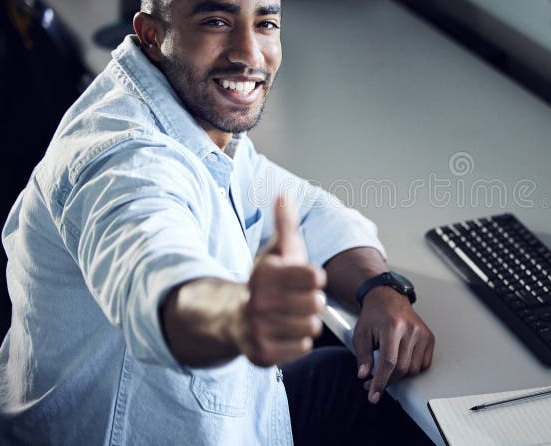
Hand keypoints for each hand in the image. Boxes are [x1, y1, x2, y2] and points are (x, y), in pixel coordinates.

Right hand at [233, 195, 326, 366]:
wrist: (234, 317)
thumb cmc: (267, 281)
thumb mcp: (277, 251)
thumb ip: (285, 224)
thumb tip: (283, 195)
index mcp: (264, 274)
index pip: (316, 277)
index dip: (314, 277)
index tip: (303, 278)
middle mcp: (257, 302)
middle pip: (316, 304)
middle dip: (311, 301)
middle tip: (296, 300)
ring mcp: (257, 330)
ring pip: (311, 328)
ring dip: (306, 322)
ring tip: (291, 316)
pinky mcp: (261, 355)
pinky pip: (302, 348)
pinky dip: (298, 341)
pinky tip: (285, 332)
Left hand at [353, 286, 434, 403]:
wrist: (389, 298)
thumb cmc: (374, 316)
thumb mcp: (361, 334)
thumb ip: (363, 356)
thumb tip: (364, 376)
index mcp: (393, 326)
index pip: (388, 362)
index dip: (380, 382)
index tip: (373, 396)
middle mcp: (411, 330)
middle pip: (402, 368)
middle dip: (387, 381)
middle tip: (372, 385)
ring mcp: (422, 333)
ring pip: (413, 369)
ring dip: (398, 376)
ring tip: (385, 372)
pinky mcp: (429, 337)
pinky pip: (424, 364)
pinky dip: (412, 369)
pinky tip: (400, 364)